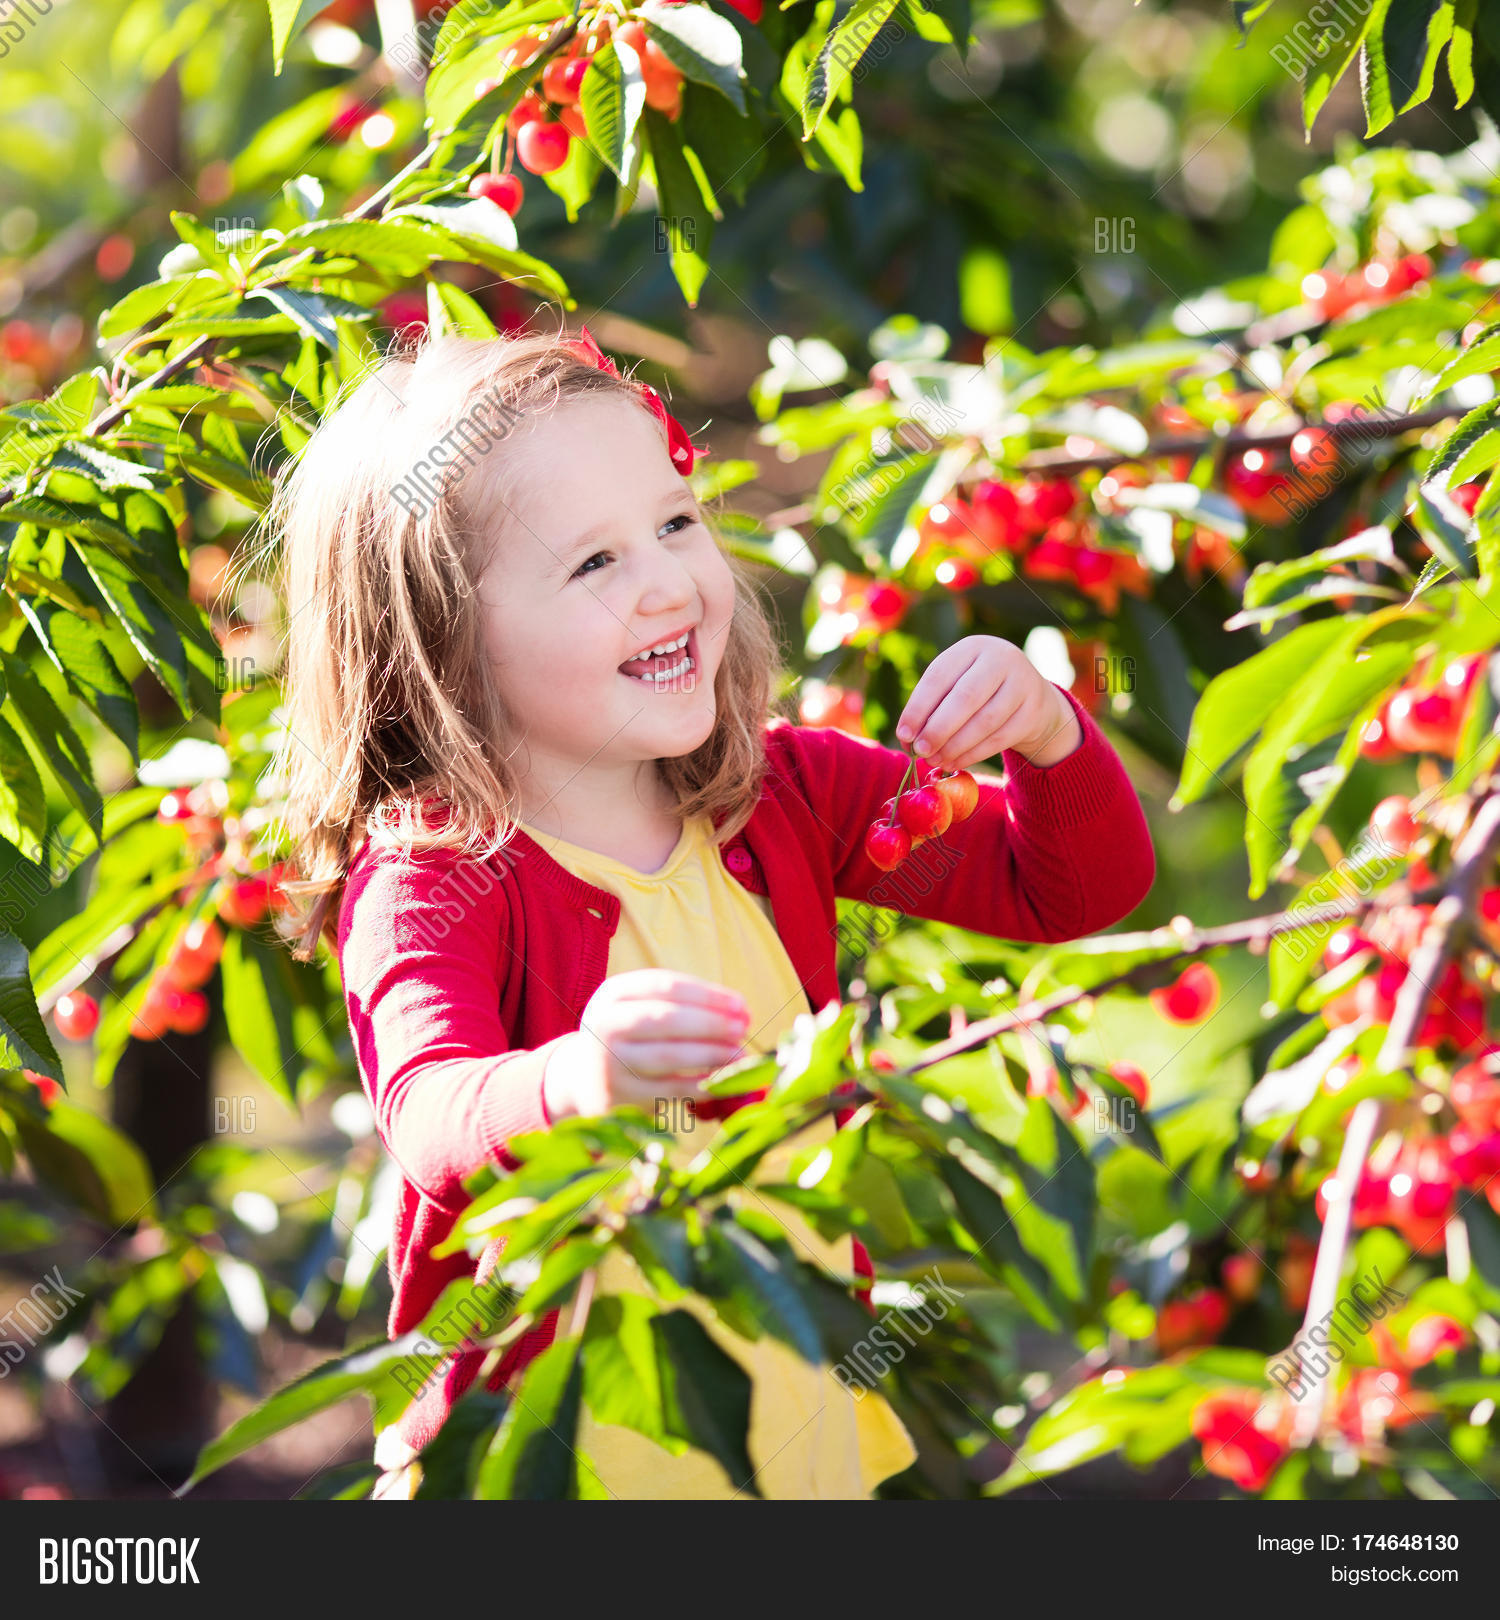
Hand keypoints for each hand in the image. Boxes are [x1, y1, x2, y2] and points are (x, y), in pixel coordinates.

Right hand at [542, 969, 752, 1120]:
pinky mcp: (616, 1097)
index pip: (666, 986)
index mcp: (613, 993)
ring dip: (710, 1054)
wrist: (582, 1077)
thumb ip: (684, 1006)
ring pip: (667, 1056)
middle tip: (742, 1028)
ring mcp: (607, 1062)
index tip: (740, 1004)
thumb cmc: (630, 1035)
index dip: (708, 995)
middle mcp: (604, 1024)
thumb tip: (740, 1012)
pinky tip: (721, 1079)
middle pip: (666, 1019)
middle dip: (711, 1023)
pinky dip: (699, 1085)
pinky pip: (666, 1091)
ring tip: (738, 1053)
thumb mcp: (641, 1008)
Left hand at [894, 636, 1082, 769]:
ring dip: (955, 746)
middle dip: (938, 729)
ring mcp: (1022, 684)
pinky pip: (1000, 738)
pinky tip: (955, 762)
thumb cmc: (980, 690)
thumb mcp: (956, 683)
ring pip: (984, 721)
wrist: (1031, 696)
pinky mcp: (1033, 711)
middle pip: (965, 697)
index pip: (939, 676)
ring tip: (935, 760)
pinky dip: (973, 754)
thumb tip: (908, 739)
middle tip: (920, 751)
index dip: (918, 708)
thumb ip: (932, 705)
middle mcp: (1001, 659)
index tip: (903, 735)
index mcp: (972, 646)